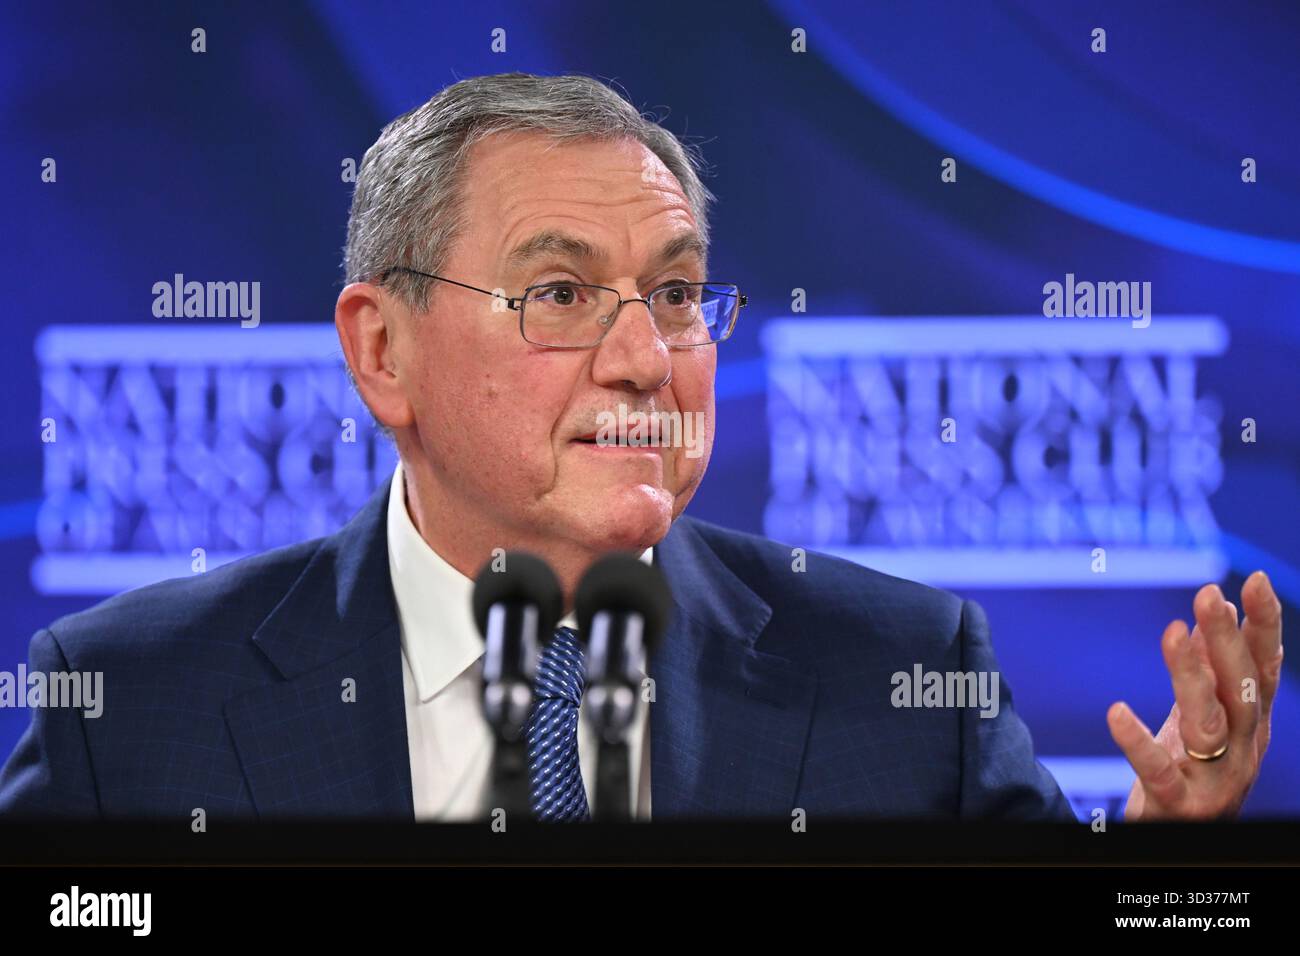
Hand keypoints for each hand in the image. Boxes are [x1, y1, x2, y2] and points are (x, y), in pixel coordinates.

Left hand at [1107, 570, 1282, 819]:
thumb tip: (1211, 619)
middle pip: (1242, 689)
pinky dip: (1139, 742)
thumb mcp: (1202, 720)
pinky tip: (1117, 712)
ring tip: (1174, 633)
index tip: (1253, 581)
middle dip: (1228, 639)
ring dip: (1192, 676)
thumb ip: (1208, 675)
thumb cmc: (1191, 773)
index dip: (1263, 626)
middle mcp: (1243, 750)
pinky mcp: (1178, 805)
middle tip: (1209, 594)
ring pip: (1209, 723)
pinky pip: (1158, 771)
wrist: (1178, 841)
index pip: (1262, 668)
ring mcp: (1214, 779)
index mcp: (1252, 725)